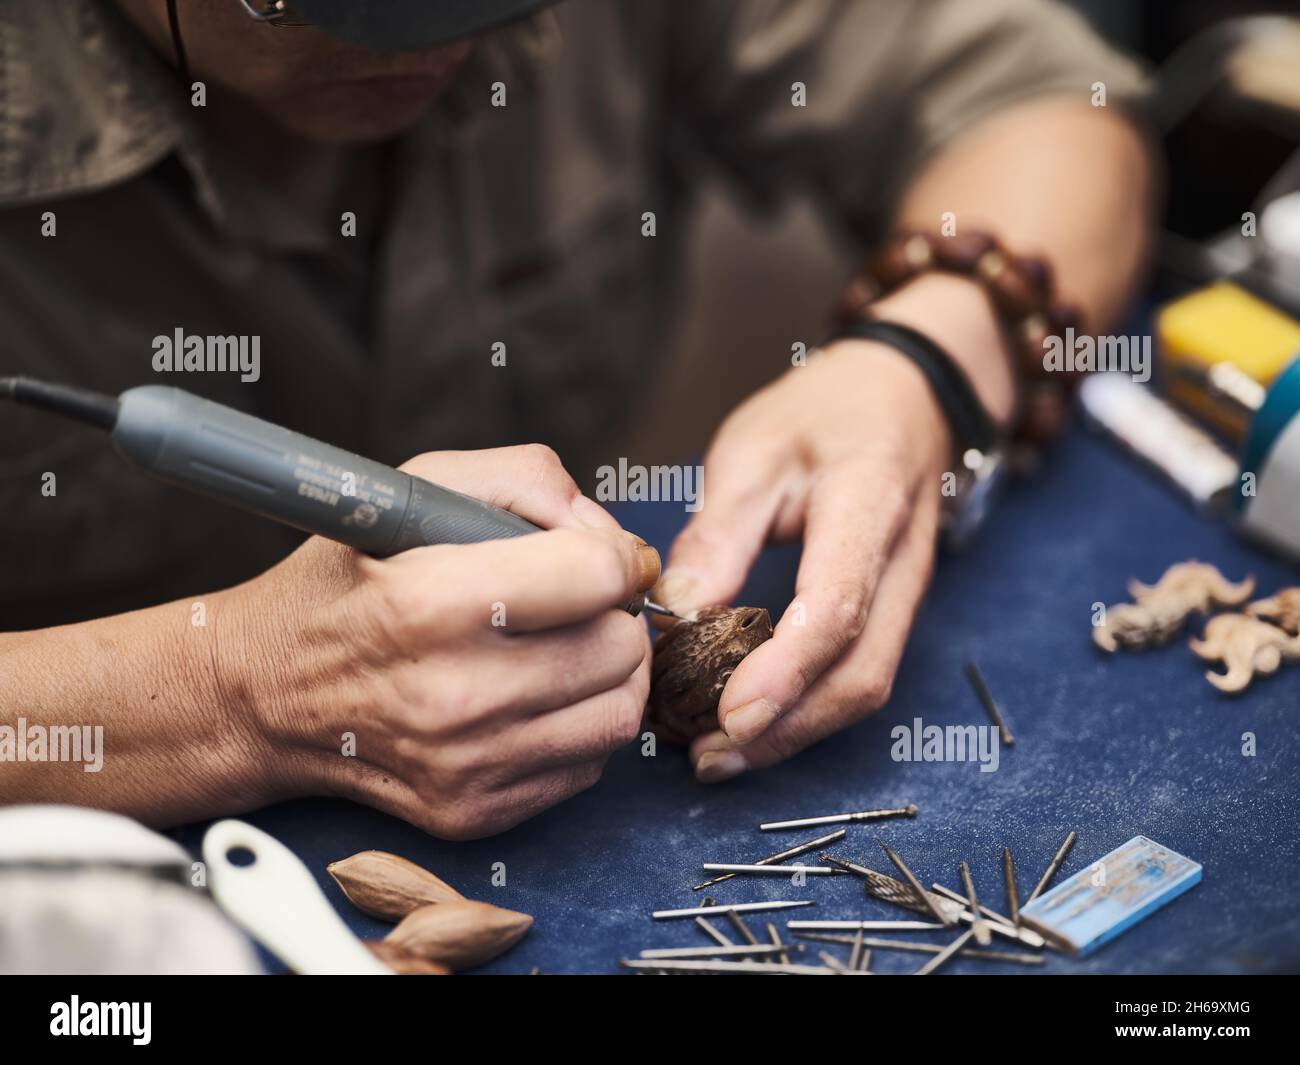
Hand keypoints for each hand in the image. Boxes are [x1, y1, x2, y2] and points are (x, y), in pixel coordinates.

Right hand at [227, 445, 658, 838]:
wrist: (264, 696)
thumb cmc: (347, 582)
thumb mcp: (415, 491)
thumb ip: (525, 479)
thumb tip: (609, 535)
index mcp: (433, 602)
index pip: (598, 575)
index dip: (618, 554)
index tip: (605, 556)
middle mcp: (454, 694)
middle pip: (619, 647)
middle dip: (611, 613)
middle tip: (576, 604)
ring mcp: (466, 765)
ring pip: (619, 713)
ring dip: (610, 673)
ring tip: (568, 647)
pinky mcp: (474, 812)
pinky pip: (587, 764)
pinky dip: (579, 724)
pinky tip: (535, 698)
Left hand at [651, 341, 955, 780]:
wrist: (903, 395)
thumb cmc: (821, 414)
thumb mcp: (752, 452)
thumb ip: (719, 534)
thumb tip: (677, 614)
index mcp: (868, 505)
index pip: (836, 607)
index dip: (784, 671)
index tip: (727, 717)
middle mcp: (903, 563)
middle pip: (861, 672)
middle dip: (786, 729)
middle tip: (707, 756)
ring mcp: (908, 593)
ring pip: (866, 684)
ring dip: (795, 732)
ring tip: (718, 754)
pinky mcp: (894, 610)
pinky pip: (860, 672)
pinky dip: (807, 708)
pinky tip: (752, 721)